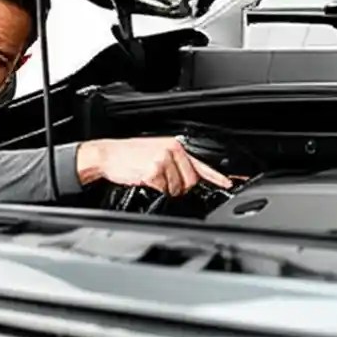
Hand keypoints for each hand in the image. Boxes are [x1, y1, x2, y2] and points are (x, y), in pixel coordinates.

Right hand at [76, 137, 234, 196]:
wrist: (107, 154)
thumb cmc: (128, 155)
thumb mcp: (155, 152)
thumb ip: (175, 163)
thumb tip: (190, 179)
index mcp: (174, 145)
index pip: (201, 164)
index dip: (217, 176)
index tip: (229, 183)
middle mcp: (172, 151)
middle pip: (190, 181)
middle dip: (180, 187)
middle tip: (163, 181)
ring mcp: (163, 161)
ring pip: (177, 189)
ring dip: (165, 190)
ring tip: (151, 178)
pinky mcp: (153, 172)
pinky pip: (163, 191)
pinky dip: (155, 190)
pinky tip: (145, 180)